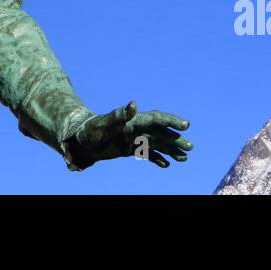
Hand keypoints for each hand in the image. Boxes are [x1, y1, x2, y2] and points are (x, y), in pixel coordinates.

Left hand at [65, 102, 191, 170]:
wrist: (79, 140)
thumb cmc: (90, 130)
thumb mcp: (104, 123)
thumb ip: (119, 115)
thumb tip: (133, 104)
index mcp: (133, 120)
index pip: (156, 119)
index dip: (171, 121)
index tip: (186, 125)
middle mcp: (136, 128)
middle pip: (160, 133)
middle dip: (175, 139)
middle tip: (191, 147)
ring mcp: (133, 138)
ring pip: (157, 144)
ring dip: (171, 150)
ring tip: (185, 158)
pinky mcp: (129, 148)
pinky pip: (147, 153)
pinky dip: (157, 158)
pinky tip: (167, 165)